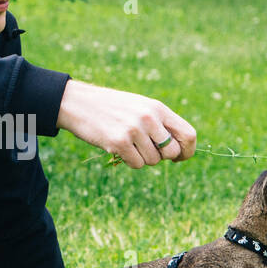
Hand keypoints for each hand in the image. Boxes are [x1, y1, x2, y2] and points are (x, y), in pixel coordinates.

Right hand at [56, 79, 197, 167]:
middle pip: (172, 152)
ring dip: (143, 159)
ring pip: (153, 161)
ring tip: (129, 145)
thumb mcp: (140, 107)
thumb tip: (178, 150)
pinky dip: (130, 161)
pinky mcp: (119, 142)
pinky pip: (137, 164)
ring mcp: (134, 130)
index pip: (188, 134)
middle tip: (149, 152)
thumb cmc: (112, 108)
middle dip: (163, 158)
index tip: (179, 157)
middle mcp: (149, 118)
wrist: (78, 103)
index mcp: (158, 108)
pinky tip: (119, 149)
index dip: (187, 150)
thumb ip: (160, 124)